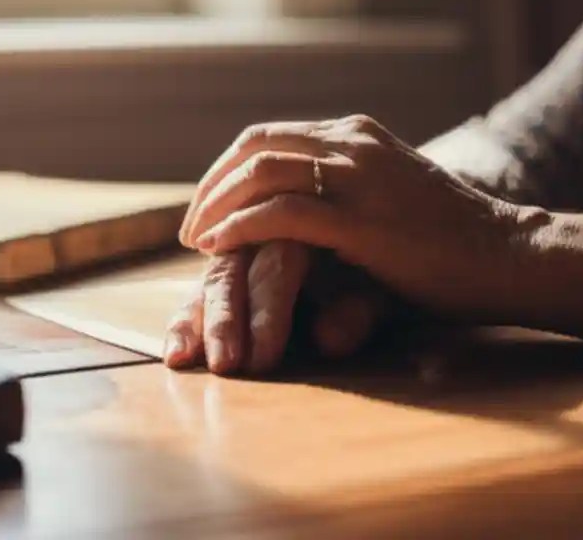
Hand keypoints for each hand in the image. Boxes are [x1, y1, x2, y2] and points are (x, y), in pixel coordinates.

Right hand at [164, 241, 387, 374]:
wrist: (407, 225)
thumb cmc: (400, 265)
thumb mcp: (391, 289)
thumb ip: (360, 309)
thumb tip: (327, 339)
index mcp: (314, 218)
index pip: (278, 264)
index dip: (267, 311)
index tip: (262, 361)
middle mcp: (275, 219)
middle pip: (236, 263)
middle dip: (226, 317)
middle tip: (225, 365)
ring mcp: (252, 239)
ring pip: (215, 273)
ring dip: (198, 318)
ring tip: (181, 358)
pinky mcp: (238, 264)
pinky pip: (207, 287)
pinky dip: (187, 318)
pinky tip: (175, 352)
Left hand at [178, 115, 543, 315]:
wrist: (513, 256)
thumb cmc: (453, 243)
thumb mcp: (391, 199)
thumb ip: (344, 194)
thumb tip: (291, 215)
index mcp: (357, 135)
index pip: (268, 137)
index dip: (226, 171)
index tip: (206, 207)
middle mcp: (353, 143)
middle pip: (253, 147)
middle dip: (210, 186)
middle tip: (188, 228)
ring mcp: (358, 177)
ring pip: (258, 174)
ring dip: (215, 207)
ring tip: (196, 242)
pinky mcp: (362, 220)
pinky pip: (279, 214)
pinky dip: (239, 229)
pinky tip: (221, 250)